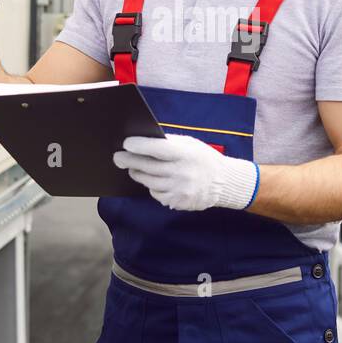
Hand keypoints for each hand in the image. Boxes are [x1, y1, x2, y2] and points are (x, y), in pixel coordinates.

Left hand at [113, 134, 258, 211]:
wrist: (224, 183)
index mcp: (186, 154)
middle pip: (148, 167)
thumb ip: (169, 142)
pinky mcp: (177, 202)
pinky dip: (153, 187)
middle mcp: (182, 173)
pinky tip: (155, 180)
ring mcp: (179, 190)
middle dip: (129, 161)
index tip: (126, 144)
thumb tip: (143, 140)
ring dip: (138, 174)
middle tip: (118, 157)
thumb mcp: (190, 145)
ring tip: (133, 168)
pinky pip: (156, 194)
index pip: (157, 149)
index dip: (139, 146)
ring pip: (149, 182)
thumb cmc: (203, 158)